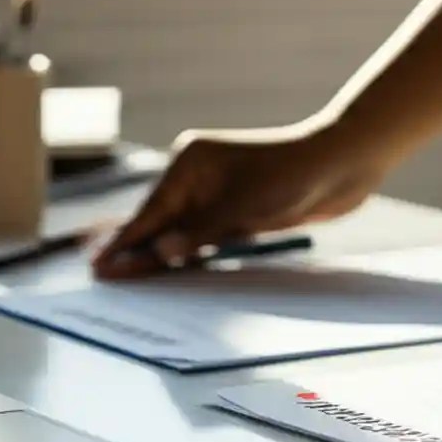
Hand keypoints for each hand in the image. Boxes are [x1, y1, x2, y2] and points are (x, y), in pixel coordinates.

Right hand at [91, 124, 388, 278]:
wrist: (342, 163)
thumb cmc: (292, 176)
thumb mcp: (242, 208)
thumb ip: (199, 233)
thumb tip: (160, 253)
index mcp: (190, 162)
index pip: (150, 212)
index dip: (125, 243)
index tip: (99, 266)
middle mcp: (199, 176)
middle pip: (160, 222)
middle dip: (136, 250)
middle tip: (102, 277)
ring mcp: (219, 192)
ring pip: (182, 231)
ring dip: (162, 255)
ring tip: (129, 279)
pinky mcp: (240, 208)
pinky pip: (206, 235)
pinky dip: (191, 252)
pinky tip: (174, 269)